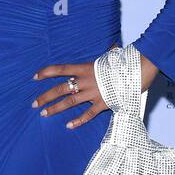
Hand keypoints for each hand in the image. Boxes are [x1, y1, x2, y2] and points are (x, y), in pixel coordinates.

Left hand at [31, 43, 157, 128]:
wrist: (140, 69)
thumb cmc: (126, 62)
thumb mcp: (110, 57)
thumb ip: (103, 58)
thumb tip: (110, 49)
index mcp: (86, 68)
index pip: (61, 69)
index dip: (46, 72)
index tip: (35, 77)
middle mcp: (86, 81)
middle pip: (61, 88)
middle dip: (46, 96)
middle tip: (34, 104)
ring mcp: (94, 93)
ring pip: (70, 101)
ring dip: (56, 108)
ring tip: (44, 113)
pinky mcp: (103, 103)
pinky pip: (88, 114)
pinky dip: (78, 120)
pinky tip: (69, 125)